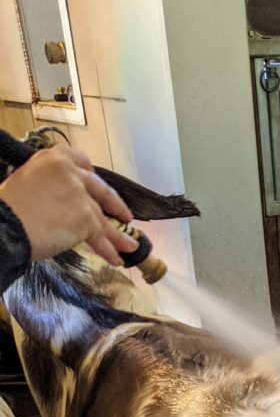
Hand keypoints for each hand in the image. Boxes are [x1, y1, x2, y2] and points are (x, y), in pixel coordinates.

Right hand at [0, 146, 138, 265]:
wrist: (6, 224)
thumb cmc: (10, 207)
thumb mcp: (27, 180)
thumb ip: (50, 184)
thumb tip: (60, 199)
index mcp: (54, 158)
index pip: (83, 162)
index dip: (94, 176)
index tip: (101, 185)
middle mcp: (70, 172)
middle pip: (100, 190)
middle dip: (115, 205)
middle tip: (126, 217)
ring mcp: (80, 195)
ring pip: (102, 218)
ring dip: (118, 235)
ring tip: (130, 246)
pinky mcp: (85, 218)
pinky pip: (100, 237)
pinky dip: (109, 250)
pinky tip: (116, 258)